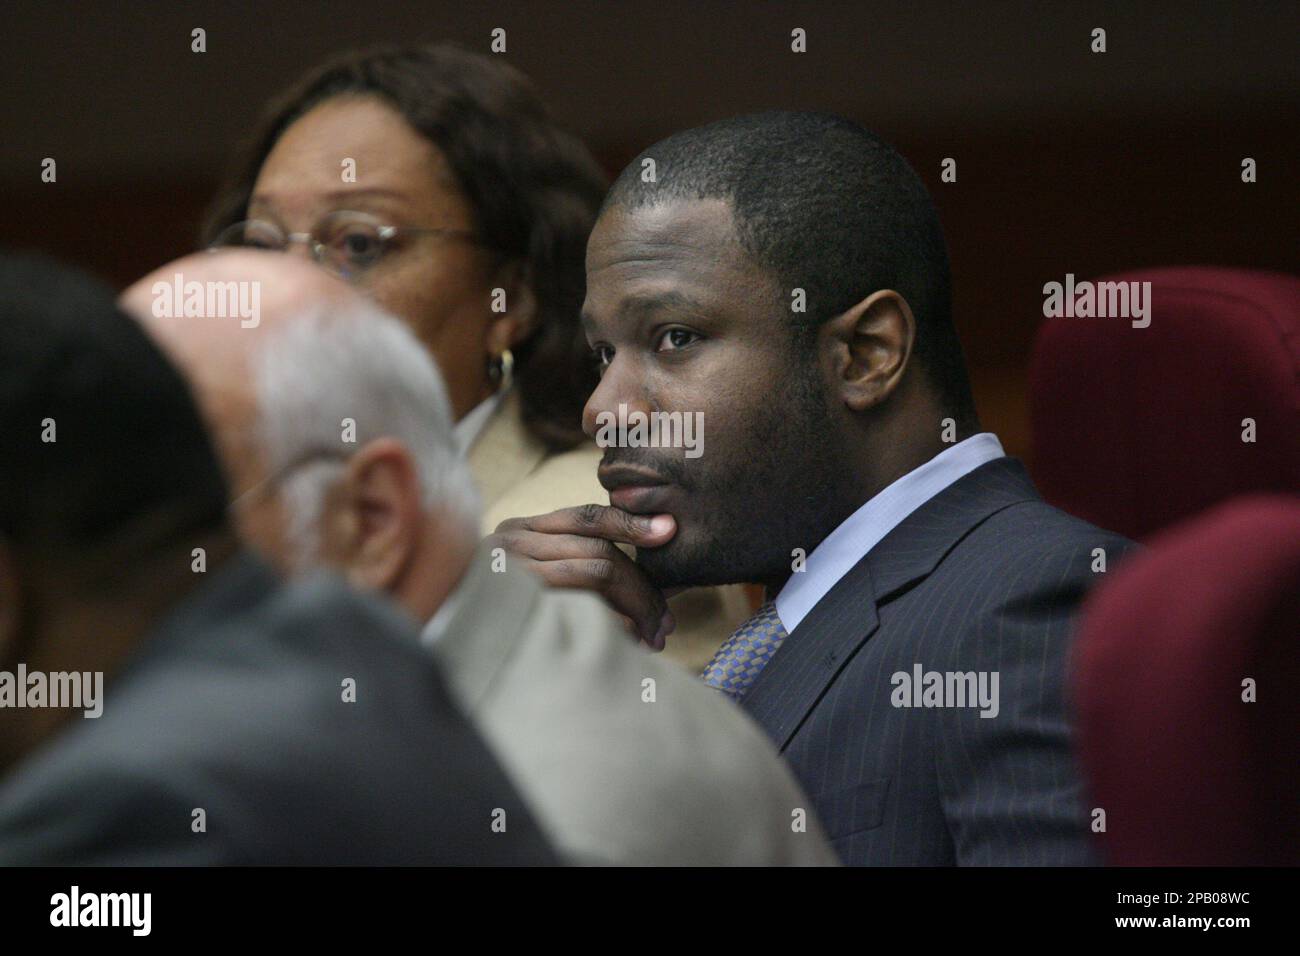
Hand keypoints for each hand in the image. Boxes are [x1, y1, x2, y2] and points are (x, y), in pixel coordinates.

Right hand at [489, 504, 676, 649]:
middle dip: (644, 586)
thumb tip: (631, 582)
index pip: (586, 515)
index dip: (631, 522)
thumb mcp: (521, 579)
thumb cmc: (487, 619)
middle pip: (600, 548)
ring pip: (598, 570)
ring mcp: (510, 570)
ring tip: (652, 638)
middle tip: (664, 623)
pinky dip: (614, 622)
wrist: (436, 642)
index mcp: (518, 531)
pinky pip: (583, 602)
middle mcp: (512, 543)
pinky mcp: (515, 599)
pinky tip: (625, 642)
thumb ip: (564, 566)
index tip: (668, 532)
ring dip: (638, 605)